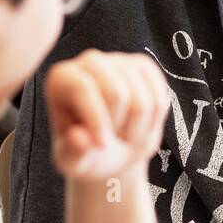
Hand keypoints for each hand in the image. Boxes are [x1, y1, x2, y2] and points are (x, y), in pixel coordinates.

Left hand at [47, 51, 169, 182]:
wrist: (109, 151)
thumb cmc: (84, 154)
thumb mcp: (72, 162)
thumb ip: (72, 153)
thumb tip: (78, 138)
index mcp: (61, 78)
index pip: (84, 89)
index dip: (97, 121)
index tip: (102, 146)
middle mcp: (89, 61)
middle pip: (118, 93)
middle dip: (119, 127)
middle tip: (111, 143)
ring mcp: (120, 60)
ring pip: (143, 100)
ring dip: (137, 130)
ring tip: (123, 137)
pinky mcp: (144, 66)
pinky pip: (160, 99)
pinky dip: (153, 123)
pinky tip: (139, 126)